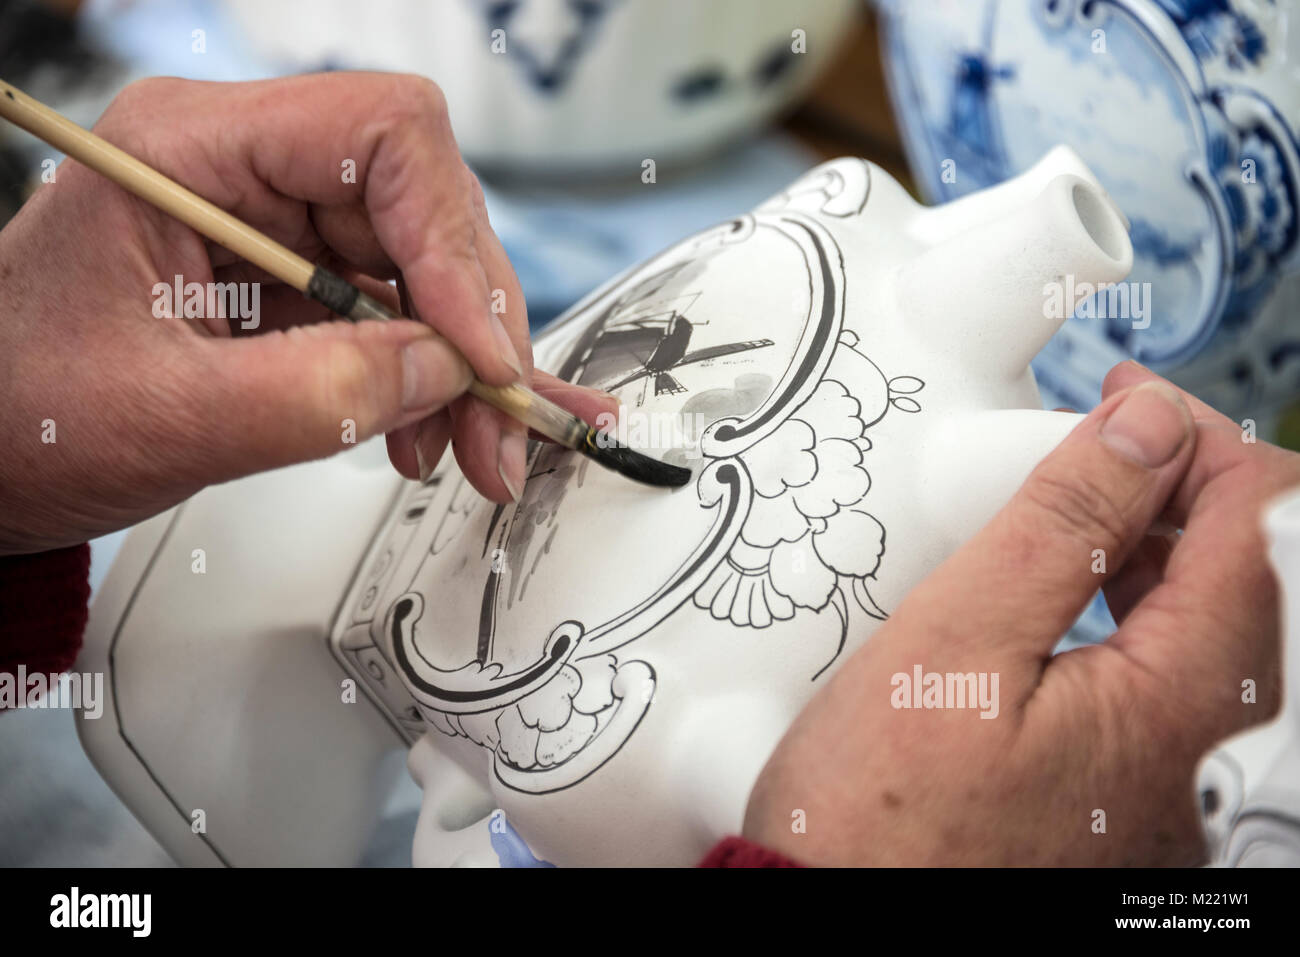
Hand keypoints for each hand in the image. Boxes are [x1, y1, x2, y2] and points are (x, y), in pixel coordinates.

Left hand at [0, 73, 614, 554]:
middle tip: (498, 418)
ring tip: (471, 447)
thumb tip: (448, 372)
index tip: (477, 351)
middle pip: (420, 207)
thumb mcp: (171, 417)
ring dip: (461, 361)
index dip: (451, 241)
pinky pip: (390, 313)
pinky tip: (431, 429)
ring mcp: (271, 226)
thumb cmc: (18, 413)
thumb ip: (320, 394)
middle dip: (473, 322)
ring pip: (420, 268)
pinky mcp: (286, 281)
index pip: (381, 135)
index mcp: (191, 150)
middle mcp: (243, 170)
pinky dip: (427, 376)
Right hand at [743, 362, 1298, 865]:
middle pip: (1248, 575)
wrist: (837, 922)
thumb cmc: (875, 819)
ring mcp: (1171, 790)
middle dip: (1182, 485)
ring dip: (1157, 544)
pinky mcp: (1126, 803)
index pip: (1255, 527)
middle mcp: (1202, 757)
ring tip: (1081, 503)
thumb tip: (1148, 432)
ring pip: (1212, 626)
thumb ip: (1061, 526)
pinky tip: (1074, 597)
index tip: (1132, 404)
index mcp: (1180, 706)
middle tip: (1103, 440)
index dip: (1201, 440)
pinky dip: (1135, 611)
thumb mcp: (956, 641)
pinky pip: (1168, 680)